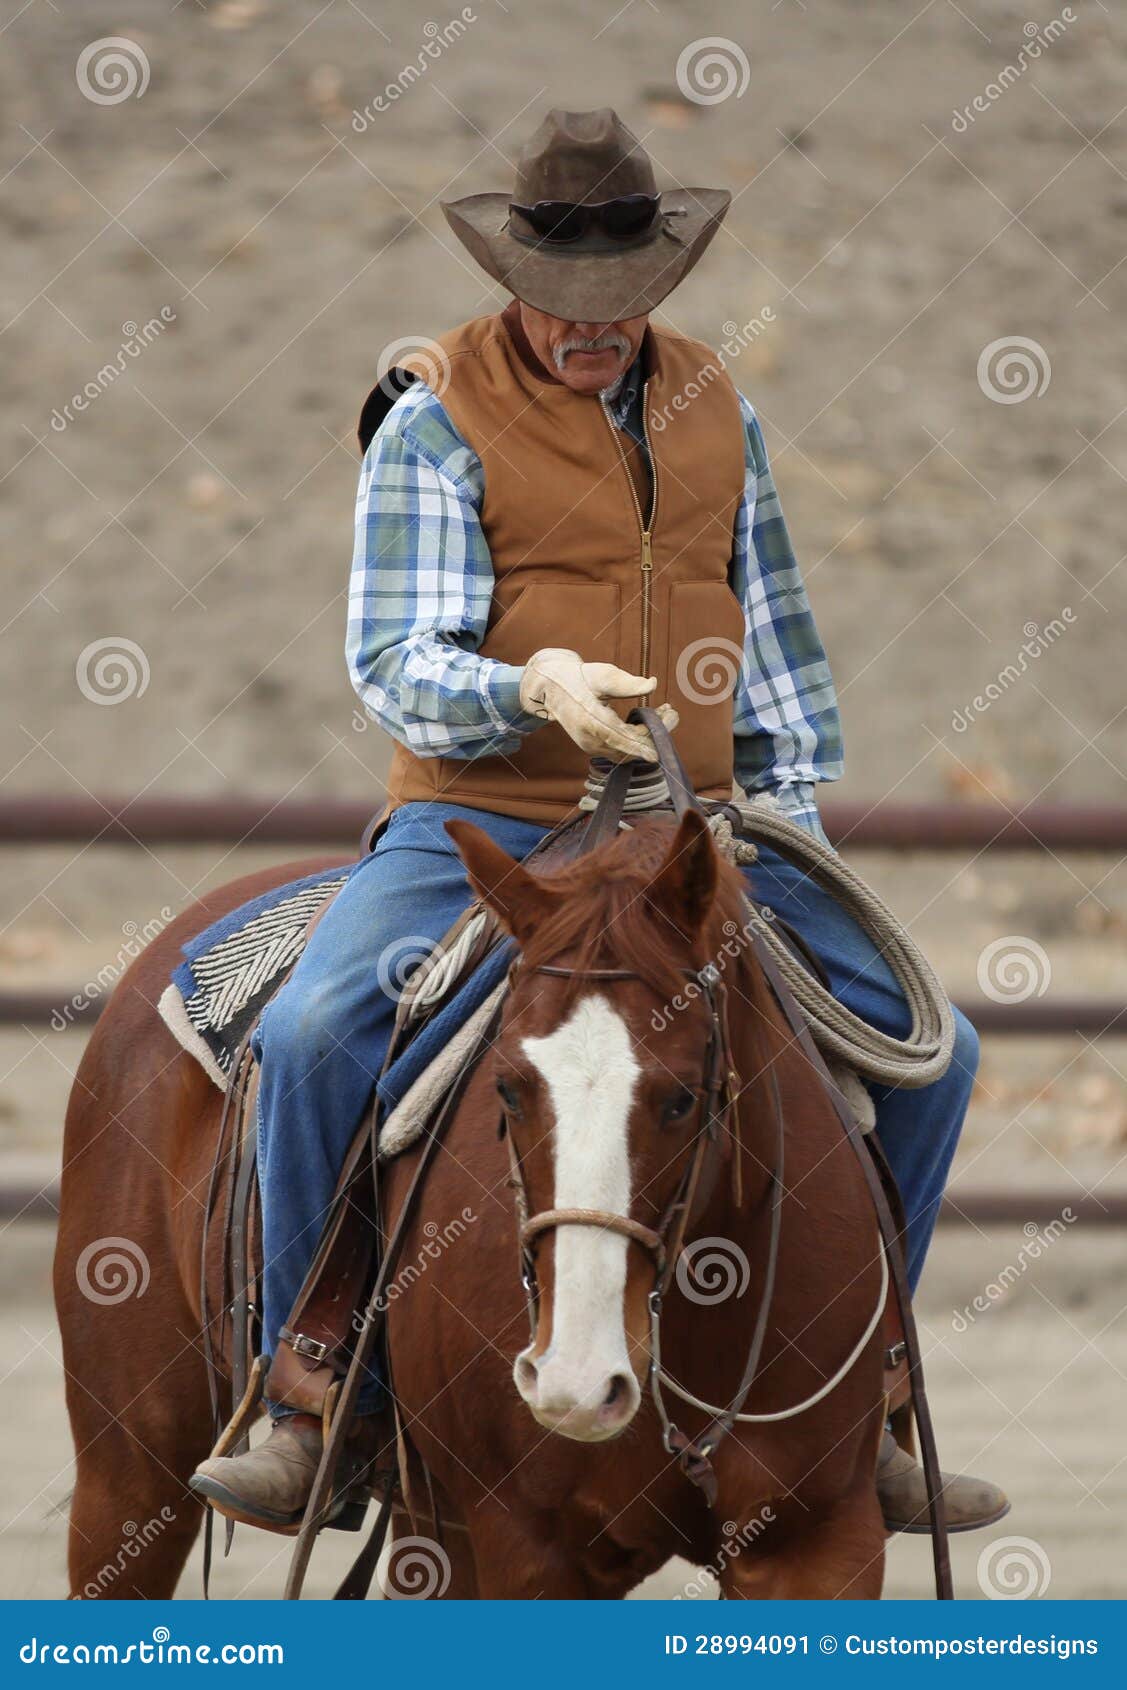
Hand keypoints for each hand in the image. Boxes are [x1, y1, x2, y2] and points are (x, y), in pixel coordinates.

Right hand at [519, 648, 669, 761]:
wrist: (552, 688)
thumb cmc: (579, 678)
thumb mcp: (602, 674)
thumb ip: (627, 683)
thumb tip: (653, 684)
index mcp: (590, 720)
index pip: (620, 738)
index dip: (642, 744)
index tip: (660, 748)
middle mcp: (590, 739)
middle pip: (629, 747)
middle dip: (654, 734)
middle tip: (672, 713)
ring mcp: (591, 746)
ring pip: (627, 751)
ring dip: (648, 737)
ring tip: (666, 714)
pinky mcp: (595, 747)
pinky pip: (621, 749)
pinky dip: (638, 739)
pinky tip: (648, 721)